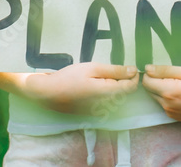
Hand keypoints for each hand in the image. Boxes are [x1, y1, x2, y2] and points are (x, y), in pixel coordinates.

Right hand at [22, 62, 139, 115]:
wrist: (46, 93)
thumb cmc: (69, 77)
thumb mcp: (93, 68)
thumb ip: (115, 71)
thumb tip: (133, 71)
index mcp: (107, 94)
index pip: (131, 87)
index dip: (134, 76)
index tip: (130, 67)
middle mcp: (105, 106)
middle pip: (124, 93)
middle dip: (125, 81)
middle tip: (116, 69)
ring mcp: (98, 112)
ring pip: (115, 98)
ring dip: (115, 87)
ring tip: (103, 76)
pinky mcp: (92, 113)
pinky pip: (105, 103)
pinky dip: (106, 93)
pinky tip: (95, 85)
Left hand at [140, 64, 180, 122]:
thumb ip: (166, 70)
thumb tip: (148, 69)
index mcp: (169, 92)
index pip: (146, 81)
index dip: (151, 72)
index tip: (160, 67)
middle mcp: (167, 105)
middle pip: (150, 90)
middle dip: (156, 81)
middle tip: (173, 74)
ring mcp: (171, 113)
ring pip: (157, 98)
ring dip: (162, 89)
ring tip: (180, 82)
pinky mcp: (176, 117)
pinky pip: (165, 105)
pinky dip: (169, 97)